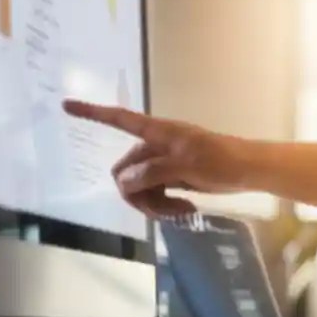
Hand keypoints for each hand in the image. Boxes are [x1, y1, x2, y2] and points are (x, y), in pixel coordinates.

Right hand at [63, 100, 258, 216]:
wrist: (250, 170)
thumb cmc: (221, 160)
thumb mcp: (187, 166)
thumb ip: (153, 172)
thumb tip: (123, 181)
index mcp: (158, 132)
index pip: (120, 119)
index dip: (93, 113)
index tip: (66, 105)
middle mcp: (156, 145)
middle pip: (125, 172)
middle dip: (137, 194)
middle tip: (163, 208)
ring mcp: (164, 162)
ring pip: (138, 187)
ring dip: (153, 204)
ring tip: (179, 212)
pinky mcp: (173, 177)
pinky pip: (153, 194)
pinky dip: (163, 205)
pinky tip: (185, 210)